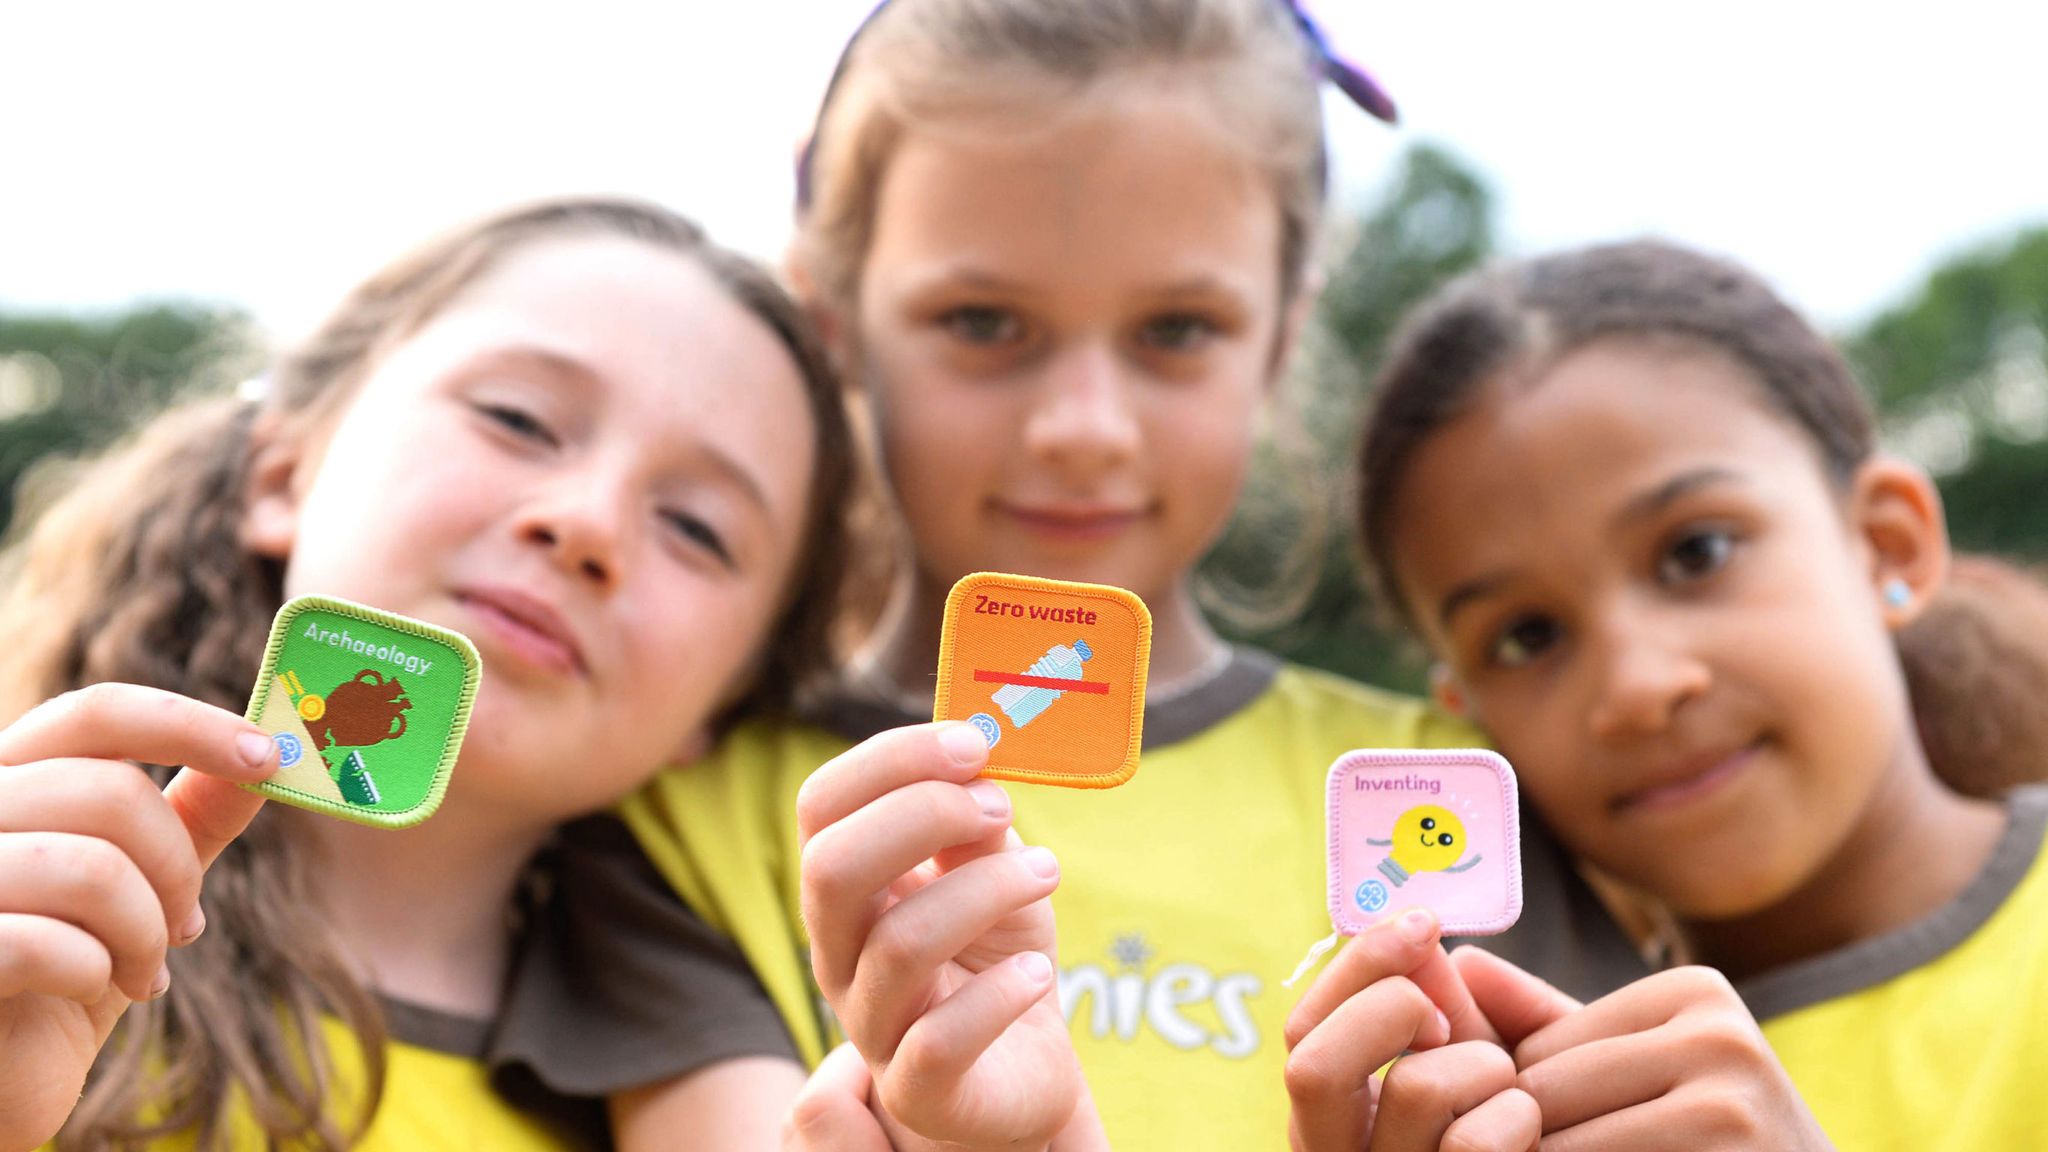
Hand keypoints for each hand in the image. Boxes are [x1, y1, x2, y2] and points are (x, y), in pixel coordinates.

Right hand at [0, 684, 275, 1151]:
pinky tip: (88, 990)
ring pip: (92, 868)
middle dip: (177, 868)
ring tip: (144, 973)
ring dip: (145, 932)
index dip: (191, 726)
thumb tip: (264, 757)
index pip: (96, 713)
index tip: (269, 758)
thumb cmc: (62, 977)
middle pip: (112, 793)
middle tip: (185, 927)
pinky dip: (95, 973)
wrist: (5, 1074)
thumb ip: (190, 821)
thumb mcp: (141, 890)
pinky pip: (48, 945)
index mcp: (10, 781)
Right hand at [797, 722, 1082, 1148]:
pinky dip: (1000, 994)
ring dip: (986, 890)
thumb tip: (978, 764)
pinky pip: (940, 1041)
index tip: (972, 744)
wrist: (1021, 1065)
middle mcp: (838, 953)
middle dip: (922, 815)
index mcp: (845, 888)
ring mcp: (871, 1024)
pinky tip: (1038, 972)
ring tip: (1045, 872)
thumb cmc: (994, 953)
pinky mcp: (918, 1089)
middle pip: (832, 868)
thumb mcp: (989, 872)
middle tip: (1000, 809)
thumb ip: (974, 824)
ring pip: (900, 943)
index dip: (891, 760)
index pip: (821, 805)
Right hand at [1283, 909, 1540, 1151]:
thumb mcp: (1485, 1060)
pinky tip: (1528, 1131)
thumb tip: (1429, 945)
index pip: (1300, 1028)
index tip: (1422, 926)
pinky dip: (1516, 1116)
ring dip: (1482, 1065)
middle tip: (1448, 1022)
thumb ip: (1453, 1005)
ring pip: (1414, 1089)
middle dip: (1393, 1009)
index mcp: (1332, 1118)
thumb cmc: (1530, 1128)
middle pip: (1311, 1063)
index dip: (1359, 963)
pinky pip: (1472, 1144)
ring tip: (1508, 1089)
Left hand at [1484, 959, 1833, 1150]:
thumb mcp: (1634, 1067)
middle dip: (1528, 1143)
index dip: (1521, 1107)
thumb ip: (1544, 1020)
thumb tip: (1458, 960)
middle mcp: (1719, 1038)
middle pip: (1543, 1096)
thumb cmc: (1708, 1139)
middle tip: (1538, 1150)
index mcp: (1694, 992)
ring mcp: (1729, 1108)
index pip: (1535, 1051)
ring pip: (1560, 1147)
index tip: (1556, 1133)